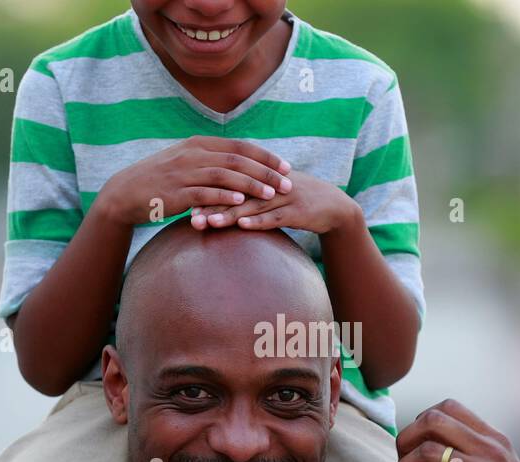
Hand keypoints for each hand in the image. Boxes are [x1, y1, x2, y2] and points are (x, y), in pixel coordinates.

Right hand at [97, 136, 291, 225]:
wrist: (126, 193)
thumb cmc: (160, 180)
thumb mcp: (185, 162)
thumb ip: (210, 160)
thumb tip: (238, 163)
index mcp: (198, 144)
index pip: (239, 146)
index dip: (265, 156)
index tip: (286, 166)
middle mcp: (193, 154)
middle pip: (236, 160)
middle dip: (265, 171)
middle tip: (287, 182)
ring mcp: (184, 173)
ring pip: (224, 175)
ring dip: (250, 184)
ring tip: (271, 194)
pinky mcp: (176, 192)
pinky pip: (204, 193)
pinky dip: (224, 197)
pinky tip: (241, 203)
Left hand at [190, 169, 361, 234]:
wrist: (333, 206)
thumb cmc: (296, 200)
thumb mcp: (271, 192)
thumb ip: (246, 192)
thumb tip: (216, 198)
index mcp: (261, 176)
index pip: (229, 181)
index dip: (207, 191)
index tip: (185, 201)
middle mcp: (270, 183)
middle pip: (236, 193)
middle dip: (212, 205)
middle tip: (190, 215)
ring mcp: (284, 196)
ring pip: (252, 205)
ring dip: (230, 215)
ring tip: (209, 223)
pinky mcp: (297, 211)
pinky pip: (275, 217)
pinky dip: (259, 222)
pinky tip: (243, 226)